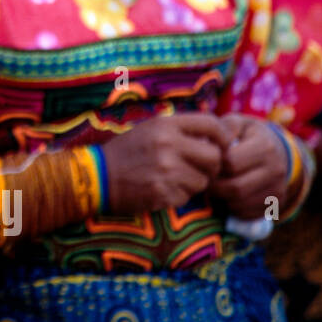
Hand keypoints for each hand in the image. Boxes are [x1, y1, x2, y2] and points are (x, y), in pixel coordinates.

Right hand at [100, 114, 230, 214]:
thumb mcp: (150, 129)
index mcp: (165, 125)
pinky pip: (187, 197)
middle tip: (199, 169)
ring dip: (193, 183)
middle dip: (211, 166)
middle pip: (214, 157)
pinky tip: (161, 189)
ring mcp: (166, 170)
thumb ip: (180, 130)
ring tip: (172, 179)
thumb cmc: (126, 152)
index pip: (210, 125)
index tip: (223, 145)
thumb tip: (215, 139)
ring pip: (203, 181)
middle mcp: (168, 145)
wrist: (97, 177)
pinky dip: (178, 196)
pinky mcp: (163, 193)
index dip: (224, 136)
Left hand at [209, 115, 290, 219]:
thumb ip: (222, 129)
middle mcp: (276, 169)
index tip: (204, 162)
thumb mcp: (236, 124)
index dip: (212, 164)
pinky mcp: (276, 203)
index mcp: (265, 146)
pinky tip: (227, 196)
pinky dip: (232, 208)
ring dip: (221, 198)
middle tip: (203, 179)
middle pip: (235, 187)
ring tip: (214, 186)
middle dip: (213, 186)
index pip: (230, 163)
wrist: (274, 148)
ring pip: (240, 203)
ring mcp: (278, 188)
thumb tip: (208, 144)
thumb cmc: (246, 135)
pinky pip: (248, 214)